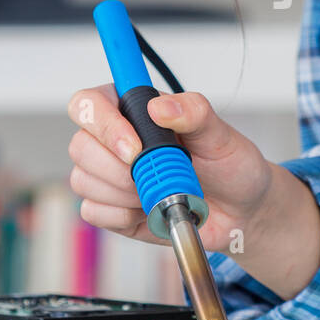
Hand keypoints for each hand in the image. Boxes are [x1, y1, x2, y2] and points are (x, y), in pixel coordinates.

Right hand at [66, 83, 272, 250]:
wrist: (239, 211)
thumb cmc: (228, 166)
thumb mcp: (221, 134)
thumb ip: (194, 112)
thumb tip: (161, 107)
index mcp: (133, 108)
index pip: (89, 103)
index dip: (103, 125)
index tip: (135, 149)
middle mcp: (112, 138)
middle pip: (80, 146)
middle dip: (119, 169)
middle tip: (156, 176)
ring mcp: (107, 174)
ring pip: (83, 181)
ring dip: (124, 194)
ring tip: (160, 192)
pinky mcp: (110, 207)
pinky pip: (93, 212)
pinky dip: (123, 217)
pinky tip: (149, 211)